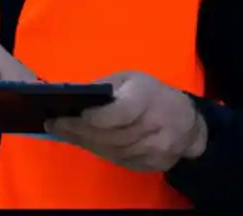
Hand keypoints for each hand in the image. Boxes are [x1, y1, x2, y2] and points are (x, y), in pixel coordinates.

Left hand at [45, 71, 207, 171]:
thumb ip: (106, 87)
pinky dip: (98, 150)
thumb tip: (76, 98)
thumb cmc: (153, 94)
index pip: (120, 113)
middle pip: (110, 135)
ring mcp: (154, 150)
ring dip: (83, 141)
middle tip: (53, 124)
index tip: (75, 113)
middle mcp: (153, 127)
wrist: (189, 124)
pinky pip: (118, 159)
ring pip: (111, 150)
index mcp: (147, 99)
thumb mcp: (131, 79)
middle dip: (77, 130)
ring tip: (63, 131)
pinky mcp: (150, 164)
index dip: (97, 116)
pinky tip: (83, 141)